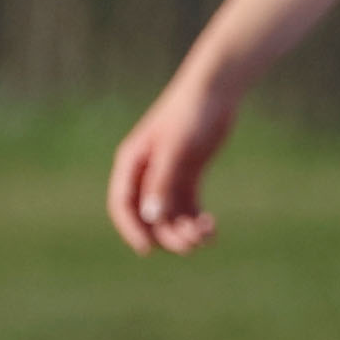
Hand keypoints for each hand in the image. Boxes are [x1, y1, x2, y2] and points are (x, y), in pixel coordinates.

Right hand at [107, 77, 237, 255]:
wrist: (216, 90)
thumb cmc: (190, 113)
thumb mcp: (175, 148)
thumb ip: (162, 182)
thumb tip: (152, 217)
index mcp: (132, 163)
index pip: (122, 204)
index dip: (131, 229)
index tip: (147, 248)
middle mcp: (146, 173)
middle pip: (149, 216)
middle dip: (167, 233)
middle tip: (191, 243)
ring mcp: (168, 175)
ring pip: (170, 215)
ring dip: (185, 230)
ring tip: (207, 234)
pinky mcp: (188, 176)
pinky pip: (188, 207)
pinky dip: (197, 221)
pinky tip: (211, 228)